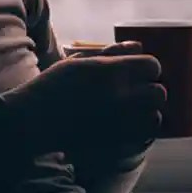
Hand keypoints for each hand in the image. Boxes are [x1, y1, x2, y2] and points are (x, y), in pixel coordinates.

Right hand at [8, 41, 165, 152]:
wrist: (33, 122)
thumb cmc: (52, 87)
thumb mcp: (77, 62)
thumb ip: (110, 52)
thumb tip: (138, 46)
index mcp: (110, 72)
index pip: (152, 66)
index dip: (149, 69)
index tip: (142, 73)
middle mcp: (119, 97)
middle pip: (158, 93)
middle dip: (152, 92)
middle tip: (141, 94)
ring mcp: (118, 123)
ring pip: (155, 119)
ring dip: (149, 115)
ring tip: (137, 114)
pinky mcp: (114, 145)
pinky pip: (143, 141)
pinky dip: (141, 135)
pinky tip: (130, 130)